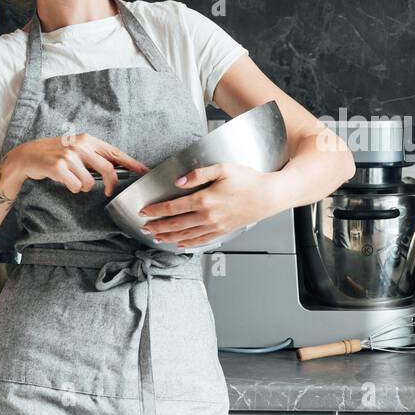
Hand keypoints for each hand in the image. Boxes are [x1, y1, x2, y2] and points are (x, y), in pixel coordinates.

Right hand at [3, 132, 146, 196]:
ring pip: (90, 182)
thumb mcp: (77, 149)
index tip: (144, 171)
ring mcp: (69, 155)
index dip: (132, 163)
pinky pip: (76, 186)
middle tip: (108, 192)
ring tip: (73, 180)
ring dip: (83, 187)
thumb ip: (95, 156)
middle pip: (108, 169)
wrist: (28, 155)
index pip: (115, 152)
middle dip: (111, 185)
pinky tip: (65, 181)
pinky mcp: (59, 167)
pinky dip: (72, 188)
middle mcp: (81, 145)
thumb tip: (117, 168)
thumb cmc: (56, 154)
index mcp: (88, 140)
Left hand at [139, 162, 277, 247]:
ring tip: (157, 237)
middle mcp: (208, 215)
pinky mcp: (223, 231)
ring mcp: (215, 226)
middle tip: (145, 228)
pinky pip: (201, 241)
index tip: (145, 212)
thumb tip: (179, 180)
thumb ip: (198, 174)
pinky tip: (181, 245)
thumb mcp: (223, 169)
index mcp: (205, 199)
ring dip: (169, 237)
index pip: (173, 207)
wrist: (269, 196)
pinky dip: (188, 244)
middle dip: (158, 226)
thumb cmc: (249, 180)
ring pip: (186, 235)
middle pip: (176, 224)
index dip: (156, 210)